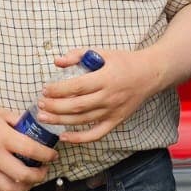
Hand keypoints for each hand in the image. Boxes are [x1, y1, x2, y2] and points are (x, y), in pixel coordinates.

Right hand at [0, 99, 49, 190]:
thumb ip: (17, 121)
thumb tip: (35, 127)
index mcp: (2, 136)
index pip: (32, 150)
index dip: (47, 156)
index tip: (52, 156)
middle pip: (24, 175)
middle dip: (39, 176)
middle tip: (42, 172)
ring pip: (9, 188)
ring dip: (23, 187)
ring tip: (28, 182)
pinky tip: (6, 184)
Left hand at [40, 48, 163, 144]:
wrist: (150, 74)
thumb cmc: (124, 61)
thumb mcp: (102, 53)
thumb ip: (78, 55)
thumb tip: (57, 62)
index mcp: (105, 78)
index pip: (77, 87)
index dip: (58, 90)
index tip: (45, 89)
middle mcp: (109, 97)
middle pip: (77, 106)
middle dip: (55, 106)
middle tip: (40, 104)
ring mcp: (113, 111)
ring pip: (83, 120)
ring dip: (61, 120)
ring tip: (44, 117)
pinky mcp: (116, 120)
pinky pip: (96, 133)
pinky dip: (80, 138)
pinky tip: (64, 136)